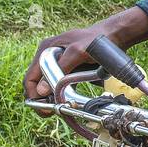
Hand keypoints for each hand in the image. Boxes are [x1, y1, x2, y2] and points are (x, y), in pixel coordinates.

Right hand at [23, 6, 147, 99]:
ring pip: (49, 85)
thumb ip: (61, 68)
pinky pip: (61, 83)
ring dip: (53, 96)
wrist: (116, 36)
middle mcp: (49, 56)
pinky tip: (68, 100)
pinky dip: (63, 92)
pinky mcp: (70, 68)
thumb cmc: (97, 40)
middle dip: (43, 98)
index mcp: (46, 49)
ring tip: (60, 107)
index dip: (33, 94)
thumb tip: (42, 90)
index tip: (42, 108)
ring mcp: (59, 62)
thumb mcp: (78, 52)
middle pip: (38, 83)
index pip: (30, 77)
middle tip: (52, 110)